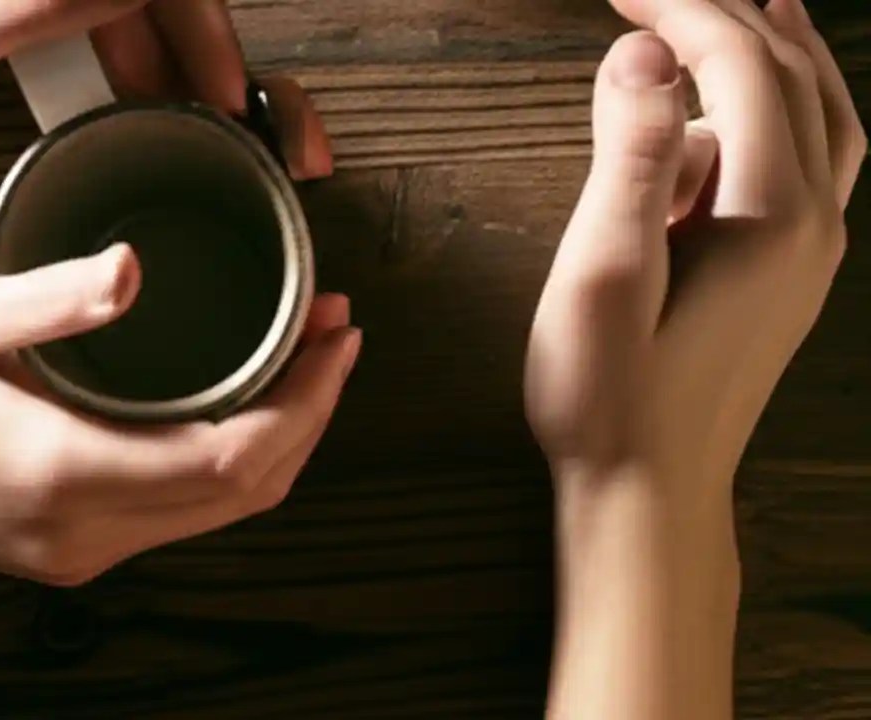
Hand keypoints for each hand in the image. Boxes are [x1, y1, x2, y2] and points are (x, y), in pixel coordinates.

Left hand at [0, 0, 331, 178]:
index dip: (224, 49)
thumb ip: (36, 5)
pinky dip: (160, 91)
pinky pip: (125, 49)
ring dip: (207, 91)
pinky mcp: (40, 20)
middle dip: (239, 77)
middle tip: (283, 154)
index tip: (249, 116)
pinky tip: (174, 135)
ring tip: (244, 157)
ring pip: (161, 33)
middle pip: (185, 12)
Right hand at [0, 245, 360, 586]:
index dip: (304, 402)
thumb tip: (134, 269)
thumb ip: (54, 299)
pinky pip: (180, 515)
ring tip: (306, 362)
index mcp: (61, 470)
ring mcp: (77, 552)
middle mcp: (82, 531)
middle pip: (245, 495)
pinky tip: (241, 405)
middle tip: (338, 337)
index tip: (336, 337)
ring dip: (278, 442)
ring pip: (220, 514)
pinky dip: (229, 465)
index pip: (230, 458)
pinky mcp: (68, 550)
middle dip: (311, 416)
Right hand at [525, 2, 863, 717]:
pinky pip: (813, 167)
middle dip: (728, 20)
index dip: (682, 13)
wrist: (650, 494)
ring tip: (759, 8)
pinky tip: (751, 117)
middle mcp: (813, 226)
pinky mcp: (790, 280)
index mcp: (770, 216)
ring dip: (786, 57)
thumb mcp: (601, 273)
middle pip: (792, 82)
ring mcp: (810, 255)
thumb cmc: (610, 395)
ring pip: (823, 121)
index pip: (738, 70)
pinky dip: (790, 114)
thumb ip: (626, 158)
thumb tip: (640, 55)